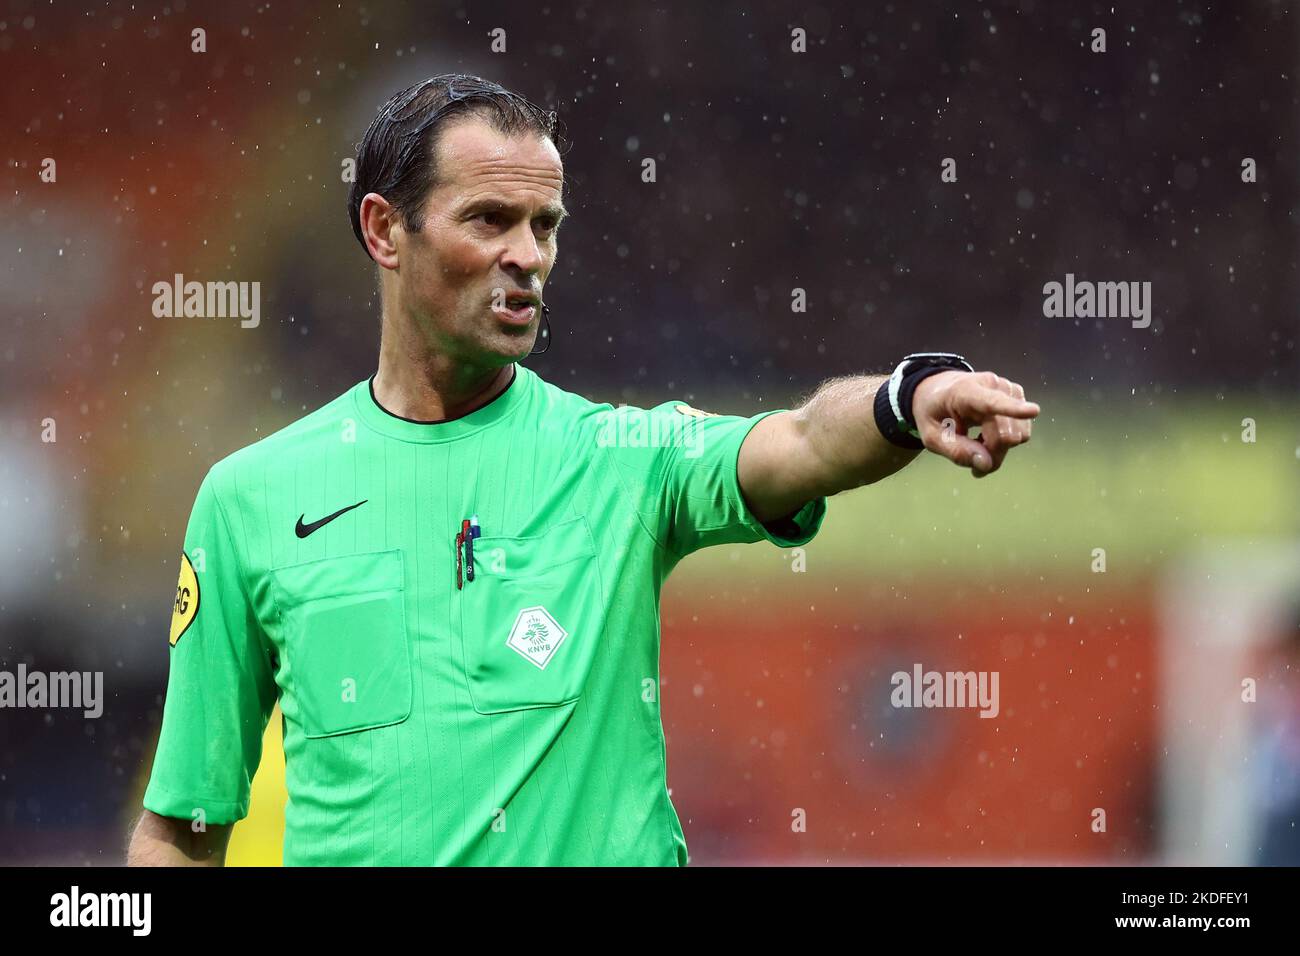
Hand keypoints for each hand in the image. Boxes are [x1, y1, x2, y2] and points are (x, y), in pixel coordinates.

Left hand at [911, 370, 1039, 477]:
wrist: (939, 390)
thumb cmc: (934, 413)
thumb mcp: (931, 437)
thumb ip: (956, 451)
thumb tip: (987, 464)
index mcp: (964, 392)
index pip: (991, 402)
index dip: (1013, 409)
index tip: (1034, 411)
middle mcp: (992, 385)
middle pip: (1006, 435)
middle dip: (991, 454)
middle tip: (970, 457)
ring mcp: (1008, 389)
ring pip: (1017, 436)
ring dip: (998, 448)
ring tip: (975, 441)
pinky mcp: (1018, 396)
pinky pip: (1021, 432)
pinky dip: (1005, 440)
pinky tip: (986, 434)